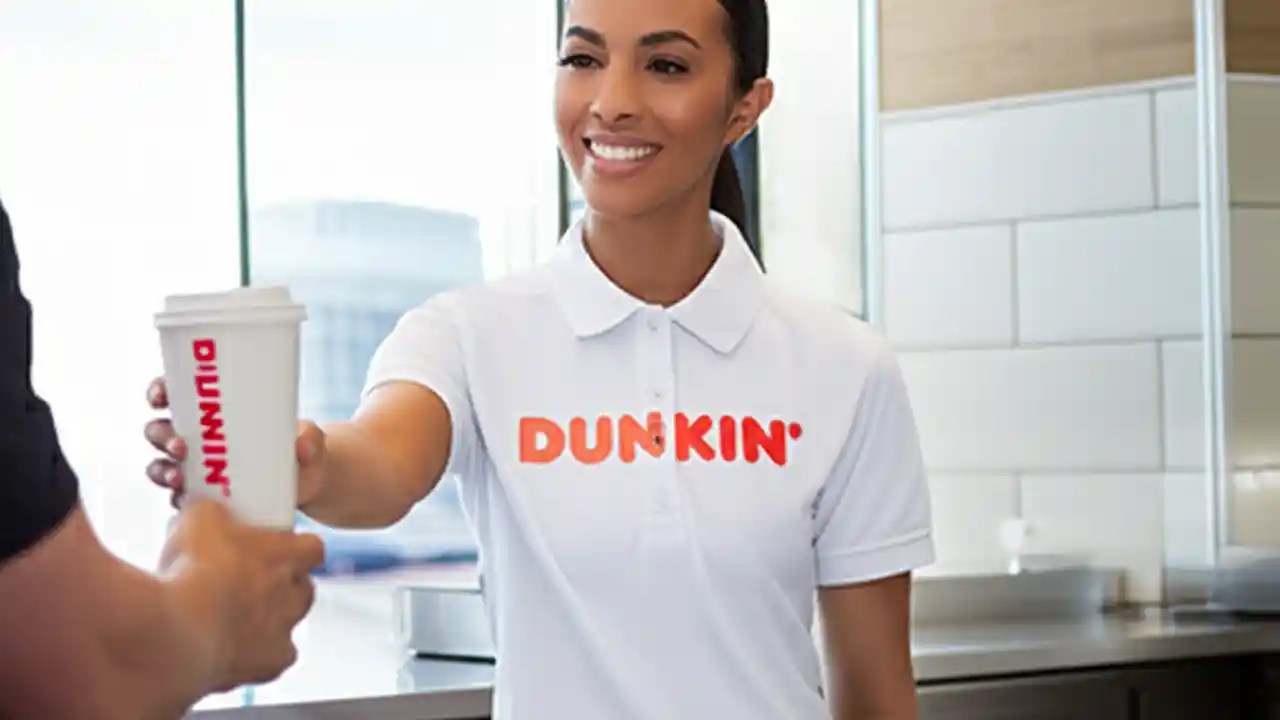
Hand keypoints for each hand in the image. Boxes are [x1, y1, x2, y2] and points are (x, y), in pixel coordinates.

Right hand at [144, 377, 327, 510]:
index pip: (175, 393)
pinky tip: (183, 500)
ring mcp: (198, 468)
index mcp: (215, 412)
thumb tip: (301, 443)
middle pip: (159, 430)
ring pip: (161, 465)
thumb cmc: (303, 449)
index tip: (161, 396)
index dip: (159, 391)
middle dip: (162, 436)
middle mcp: (198, 438)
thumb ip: (310, 438)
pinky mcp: (204, 497)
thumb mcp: (310, 439)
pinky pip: (177, 497)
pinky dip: (175, 498)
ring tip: (179, 478)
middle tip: (180, 446)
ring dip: (163, 470)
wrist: (309, 483)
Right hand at [159, 499, 324, 690]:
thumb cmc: (195, 571)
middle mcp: (295, 595)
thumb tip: (204, 506)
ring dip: (264, 622)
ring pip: (285, 626)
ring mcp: (285, 632)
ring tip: (227, 618)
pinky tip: (222, 650)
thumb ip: (211, 511)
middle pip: (302, 588)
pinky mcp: (269, 666)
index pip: (312, 547)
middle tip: (244, 583)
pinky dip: (248, 657)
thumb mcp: (199, 519)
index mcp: (289, 556)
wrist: (180, 631)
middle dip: (281, 586)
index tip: (275, 548)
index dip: (295, 548)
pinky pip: (267, 662)